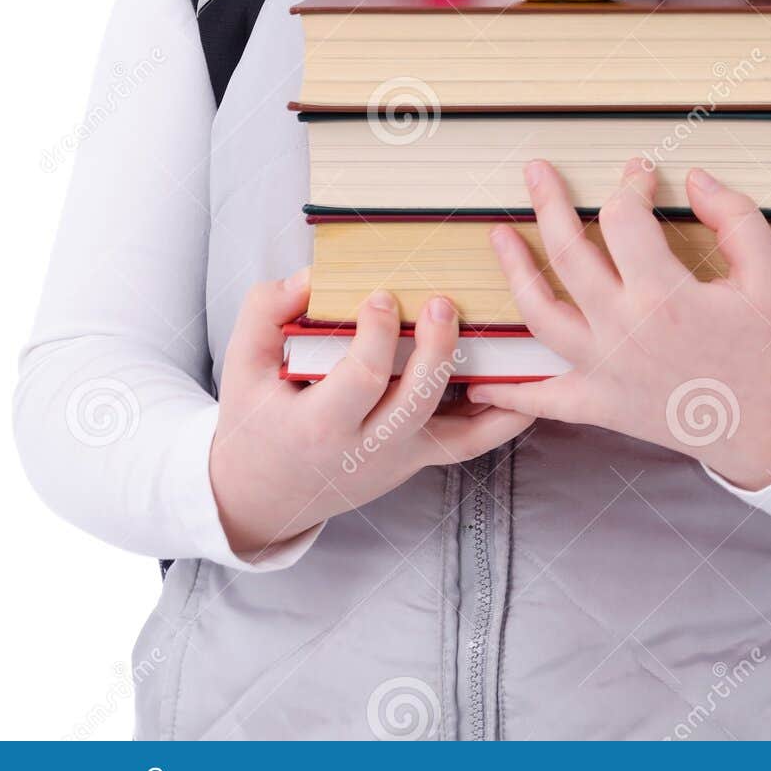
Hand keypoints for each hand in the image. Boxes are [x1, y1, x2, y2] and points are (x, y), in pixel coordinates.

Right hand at [210, 274, 532, 559]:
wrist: (263, 496)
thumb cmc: (255, 421)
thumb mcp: (243, 364)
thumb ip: (268, 311)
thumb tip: (314, 273)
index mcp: (319, 426)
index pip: (362, 380)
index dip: (377, 335)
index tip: (382, 296)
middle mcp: (366, 451)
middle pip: (418, 403)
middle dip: (437, 350)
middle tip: (442, 302)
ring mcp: (400, 460)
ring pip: (461, 434)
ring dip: (493, 388)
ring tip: (513, 341)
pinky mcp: (419, 460)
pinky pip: (471, 443)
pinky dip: (504, 416)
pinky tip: (527, 380)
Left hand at [466, 157, 770, 490]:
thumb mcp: (770, 276)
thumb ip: (735, 218)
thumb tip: (695, 179)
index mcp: (665, 296)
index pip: (625, 219)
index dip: (630, 184)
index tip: (640, 174)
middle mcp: (624, 330)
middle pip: (567, 253)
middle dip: (549, 203)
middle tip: (537, 172)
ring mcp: (605, 370)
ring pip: (540, 313)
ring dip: (514, 271)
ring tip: (500, 236)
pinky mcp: (600, 405)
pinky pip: (543, 398)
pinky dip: (509, 393)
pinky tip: (482, 383)